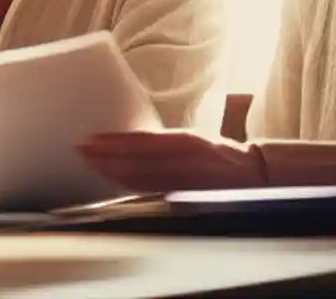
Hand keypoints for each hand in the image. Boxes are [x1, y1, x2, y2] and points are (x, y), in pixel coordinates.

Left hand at [78, 130, 266, 192]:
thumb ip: (163, 143)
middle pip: (137, 160)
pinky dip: (131, 189)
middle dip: (106, 157)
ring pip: (142, 179)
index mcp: (185, 141)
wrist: (254, 173)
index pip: (142, 141)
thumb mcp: (193, 140)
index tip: (91, 138)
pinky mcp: (188, 197)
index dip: (114, 141)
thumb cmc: (218, 154)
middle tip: (80, 150)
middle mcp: (185, 160)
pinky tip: (115, 184)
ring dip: (113, 173)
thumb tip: (127, 140)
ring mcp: (186, 181)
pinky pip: (154, 193)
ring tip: (91, 165)